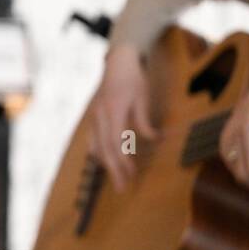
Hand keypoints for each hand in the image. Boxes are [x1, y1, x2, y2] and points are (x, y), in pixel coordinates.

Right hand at [87, 42, 160, 192]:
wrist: (117, 60)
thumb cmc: (133, 77)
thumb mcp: (143, 96)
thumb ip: (144, 120)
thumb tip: (154, 140)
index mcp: (113, 111)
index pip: (115, 142)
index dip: (123, 161)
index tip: (131, 174)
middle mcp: (100, 116)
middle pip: (104, 150)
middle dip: (113, 171)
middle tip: (121, 189)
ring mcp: (95, 117)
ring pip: (96, 146)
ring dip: (106, 165)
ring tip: (116, 178)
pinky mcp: (95, 117)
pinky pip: (94, 140)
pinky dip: (100, 154)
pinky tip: (106, 161)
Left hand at [218, 88, 248, 221]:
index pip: (246, 132)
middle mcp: (241, 170)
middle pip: (233, 135)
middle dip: (239, 114)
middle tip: (248, 97)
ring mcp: (237, 174)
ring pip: (226, 143)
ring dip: (232, 123)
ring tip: (242, 107)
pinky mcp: (238, 175)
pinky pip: (227, 152)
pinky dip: (231, 136)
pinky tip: (238, 124)